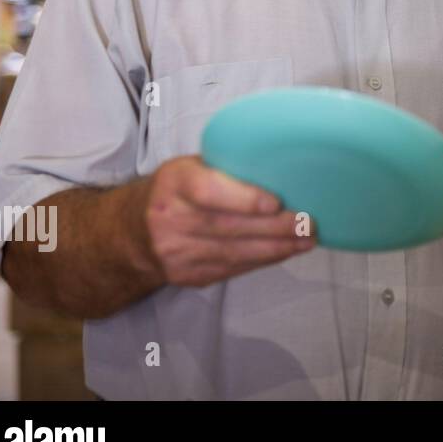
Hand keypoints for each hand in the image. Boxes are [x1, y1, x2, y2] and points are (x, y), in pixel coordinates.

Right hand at [134, 155, 315, 287]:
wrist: (133, 231)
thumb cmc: (177, 189)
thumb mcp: (192, 166)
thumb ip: (226, 167)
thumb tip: (284, 167)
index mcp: (173, 183)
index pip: (208, 192)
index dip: (244, 199)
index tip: (276, 203)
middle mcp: (169, 219)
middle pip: (229, 227)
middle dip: (276, 228)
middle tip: (309, 223)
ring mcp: (174, 252)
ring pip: (234, 253)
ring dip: (277, 248)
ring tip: (307, 240)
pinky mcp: (185, 275)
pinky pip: (231, 269)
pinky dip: (262, 260)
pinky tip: (285, 251)